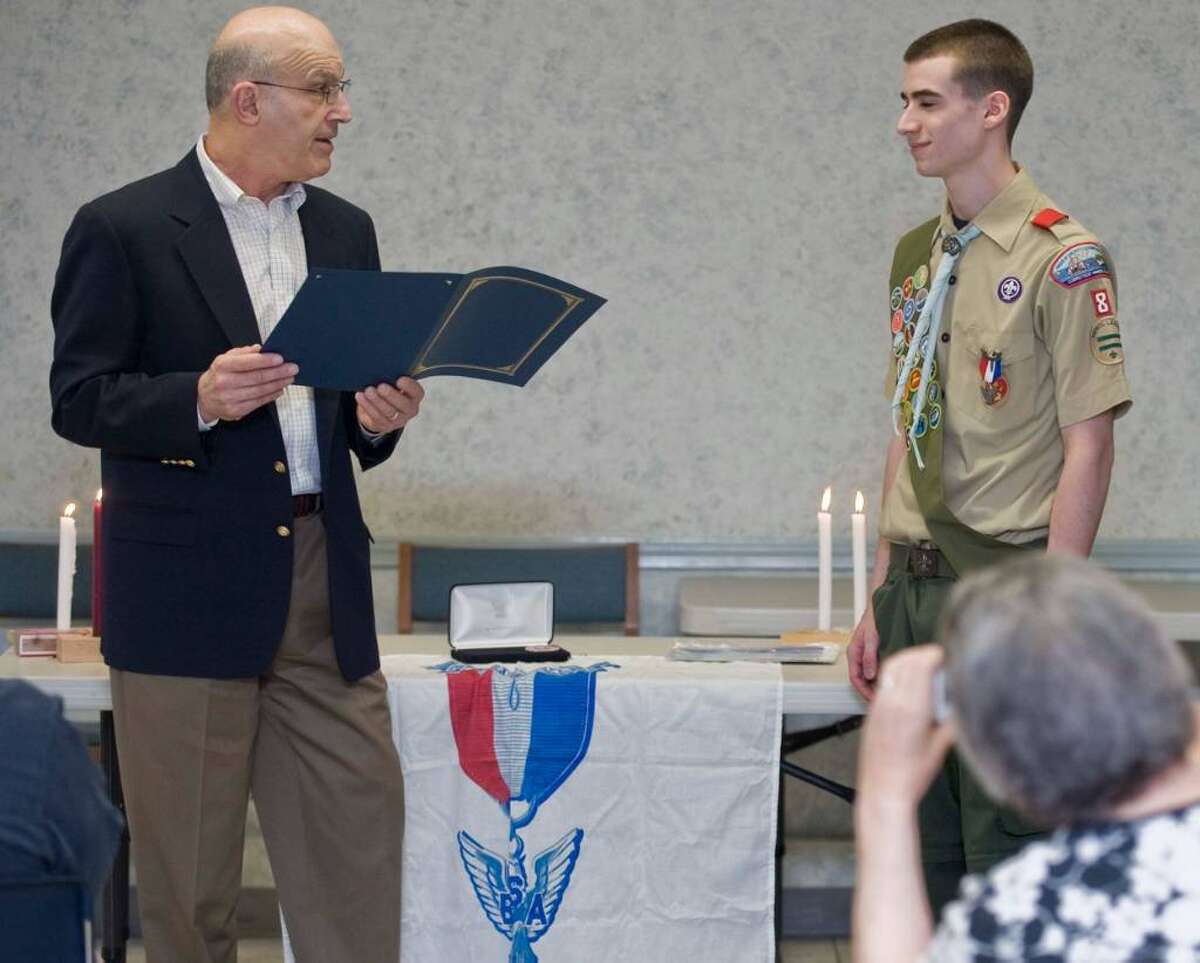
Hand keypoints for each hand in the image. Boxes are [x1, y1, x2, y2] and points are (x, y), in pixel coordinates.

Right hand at [197, 345, 296, 422]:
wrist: (204, 398)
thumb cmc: (220, 375)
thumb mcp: (226, 359)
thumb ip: (244, 353)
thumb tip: (261, 349)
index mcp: (222, 366)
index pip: (247, 362)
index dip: (266, 361)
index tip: (281, 358)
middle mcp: (225, 382)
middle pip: (258, 377)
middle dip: (278, 372)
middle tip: (293, 368)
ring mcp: (230, 398)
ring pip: (260, 390)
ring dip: (278, 384)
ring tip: (289, 378)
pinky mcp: (236, 411)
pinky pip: (259, 402)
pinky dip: (272, 395)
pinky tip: (280, 389)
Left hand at [355, 377, 424, 433]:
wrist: (380, 408)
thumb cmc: (389, 389)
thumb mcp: (394, 382)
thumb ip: (393, 376)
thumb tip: (382, 368)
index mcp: (415, 396)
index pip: (417, 392)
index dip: (409, 386)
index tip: (399, 380)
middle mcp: (410, 409)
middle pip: (404, 404)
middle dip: (391, 395)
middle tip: (381, 387)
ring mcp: (399, 420)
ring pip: (389, 412)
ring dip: (377, 401)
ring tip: (368, 391)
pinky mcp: (387, 426)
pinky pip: (377, 417)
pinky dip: (367, 406)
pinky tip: (360, 396)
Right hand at [848, 602, 881, 701]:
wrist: (880, 605)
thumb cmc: (874, 617)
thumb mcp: (872, 638)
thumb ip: (870, 657)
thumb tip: (869, 675)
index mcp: (853, 653)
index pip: (855, 678)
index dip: (864, 691)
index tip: (874, 699)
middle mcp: (858, 655)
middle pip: (861, 679)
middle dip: (870, 691)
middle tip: (881, 700)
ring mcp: (865, 654)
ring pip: (867, 675)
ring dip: (875, 685)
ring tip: (886, 692)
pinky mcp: (873, 653)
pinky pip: (874, 669)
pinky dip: (880, 676)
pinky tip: (889, 679)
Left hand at [857, 646, 954, 805]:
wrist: (883, 791)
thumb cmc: (913, 774)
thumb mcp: (942, 746)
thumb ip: (954, 719)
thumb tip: (964, 699)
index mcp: (911, 708)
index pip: (921, 665)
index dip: (935, 655)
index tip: (948, 656)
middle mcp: (891, 702)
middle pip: (904, 661)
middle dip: (922, 654)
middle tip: (939, 659)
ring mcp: (878, 706)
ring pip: (890, 669)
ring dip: (908, 661)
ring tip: (925, 667)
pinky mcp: (871, 712)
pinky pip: (883, 683)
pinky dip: (897, 675)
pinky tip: (910, 685)